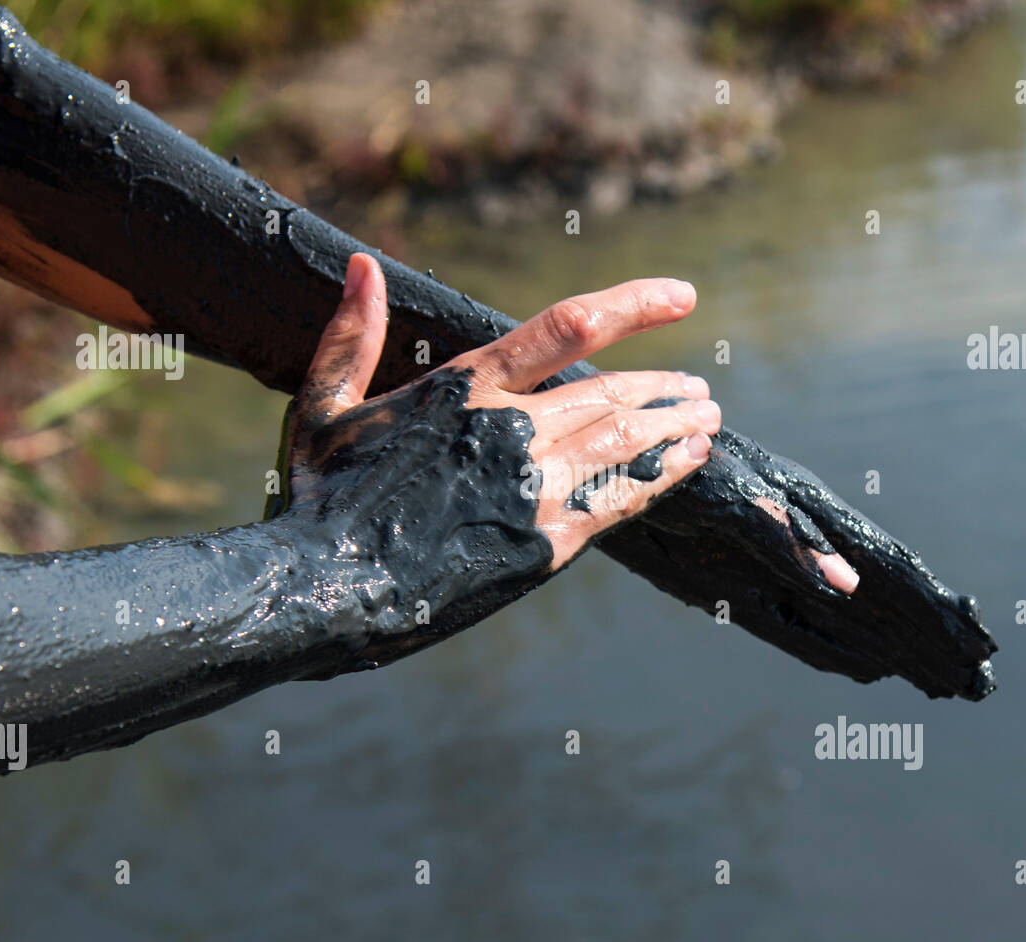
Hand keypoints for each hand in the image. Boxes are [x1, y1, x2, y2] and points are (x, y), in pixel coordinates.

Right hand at [285, 253, 724, 569]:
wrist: (326, 592)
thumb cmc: (318, 498)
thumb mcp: (320, 407)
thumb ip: (350, 337)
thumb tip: (362, 265)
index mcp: (465, 387)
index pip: (568, 326)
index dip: (635, 306)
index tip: (683, 296)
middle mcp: (511, 429)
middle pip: (612, 393)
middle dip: (661, 387)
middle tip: (697, 388)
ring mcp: (534, 487)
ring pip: (626, 441)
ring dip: (672, 426)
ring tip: (708, 418)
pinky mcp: (545, 541)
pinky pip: (622, 497)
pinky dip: (663, 473)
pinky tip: (691, 461)